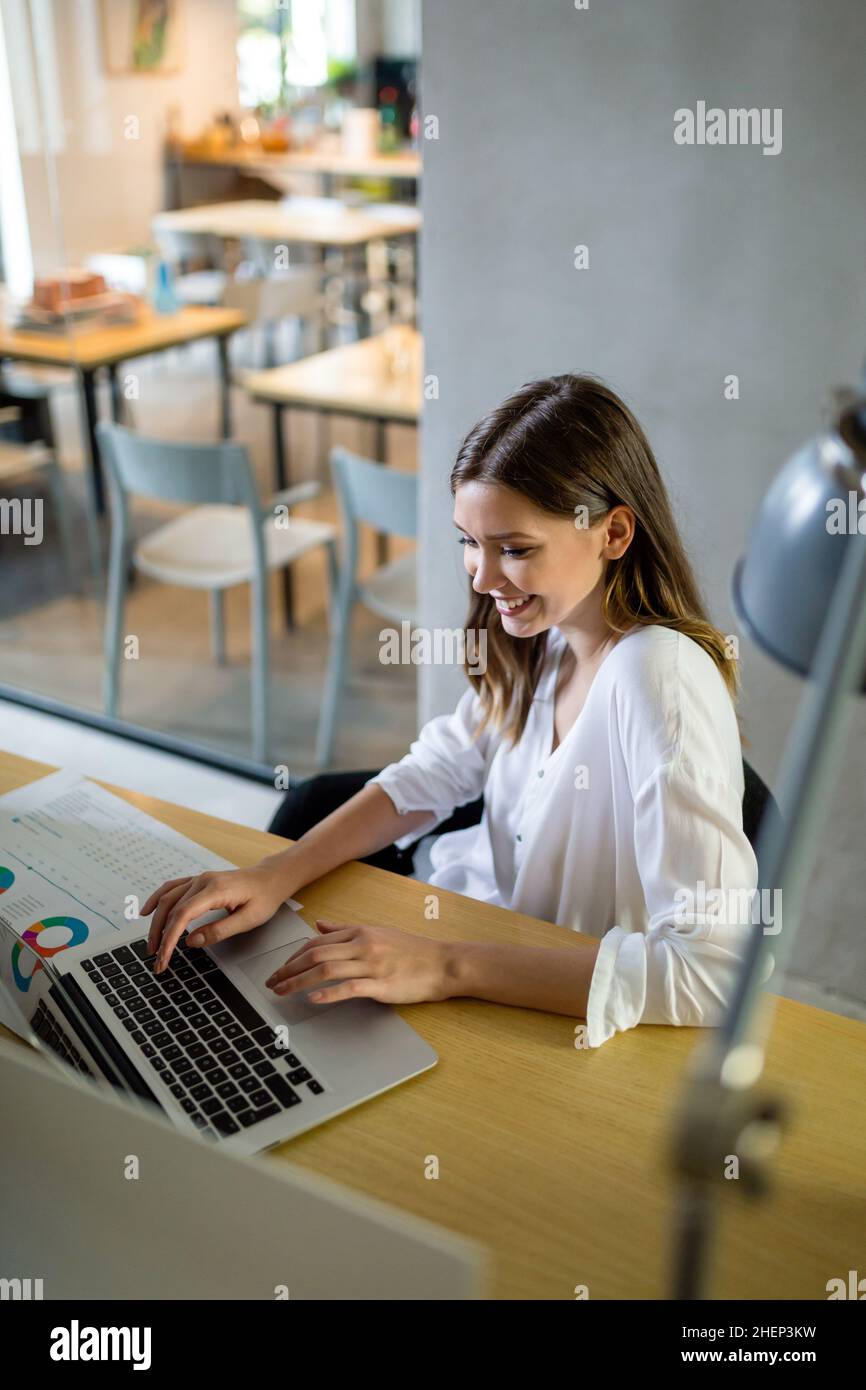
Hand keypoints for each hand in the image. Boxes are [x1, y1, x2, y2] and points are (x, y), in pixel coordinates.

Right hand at [142, 862, 291, 971]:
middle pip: (170, 907)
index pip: (183, 915)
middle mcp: (203, 881)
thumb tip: (191, 941)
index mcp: (215, 890)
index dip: (170, 938)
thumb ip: (219, 930)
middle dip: (159, 934)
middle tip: (156, 959)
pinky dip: (157, 900)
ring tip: (152, 944)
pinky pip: (172, 888)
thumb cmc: (264, 897)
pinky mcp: (198, 881)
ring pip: (167, 898)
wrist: (270, 878)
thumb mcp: (248, 919)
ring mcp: (199, 879)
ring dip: (156, 922)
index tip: (164, 957)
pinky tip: (147, 911)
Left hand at [265, 919, 451, 1005]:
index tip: (280, 969)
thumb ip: (345, 929)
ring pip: (326, 970)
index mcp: (359, 932)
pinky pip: (350, 988)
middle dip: (288, 970)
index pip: (317, 942)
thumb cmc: (411, 950)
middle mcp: (363, 945)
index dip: (293, 956)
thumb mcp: (376, 932)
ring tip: (283, 992)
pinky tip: (313, 999)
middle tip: (272, 983)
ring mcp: (372, 964)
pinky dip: (329, 993)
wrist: (442, 963)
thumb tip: (319, 923)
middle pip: (315, 954)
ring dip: (299, 982)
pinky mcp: (382, 985)